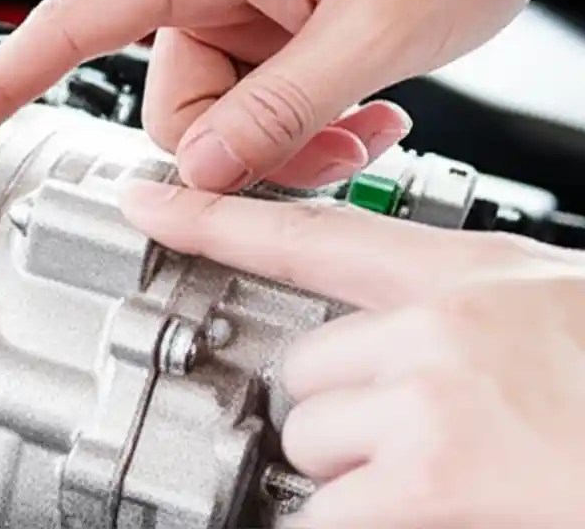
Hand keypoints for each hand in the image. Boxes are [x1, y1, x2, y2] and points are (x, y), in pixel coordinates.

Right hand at [0, 0, 584, 190]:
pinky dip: (300, 129)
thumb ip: (280, 110)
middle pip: (167, 104)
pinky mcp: (267, 26)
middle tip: (322, 153)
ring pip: (214, 118)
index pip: (75, 22)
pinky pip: (253, 105)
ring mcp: (236, 3)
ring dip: (282, 146)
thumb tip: (203, 170)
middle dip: (237, 151)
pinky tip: (360, 115)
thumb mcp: (375, 31)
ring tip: (360, 128)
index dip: (5, 80)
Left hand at [121, 180, 584, 526]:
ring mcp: (433, 396)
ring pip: (311, 439)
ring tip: (448, 478)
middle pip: (305, 368)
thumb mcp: (548, 311)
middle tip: (423, 441)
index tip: (144, 194)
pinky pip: (325, 512)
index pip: (314, 231)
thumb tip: (389, 341)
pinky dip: (353, 525)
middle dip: (341, 417)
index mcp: (467, 275)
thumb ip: (459, 313)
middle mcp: (439, 322)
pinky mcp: (434, 473)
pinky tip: (423, 514)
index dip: (216, 212)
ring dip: (357, 477)